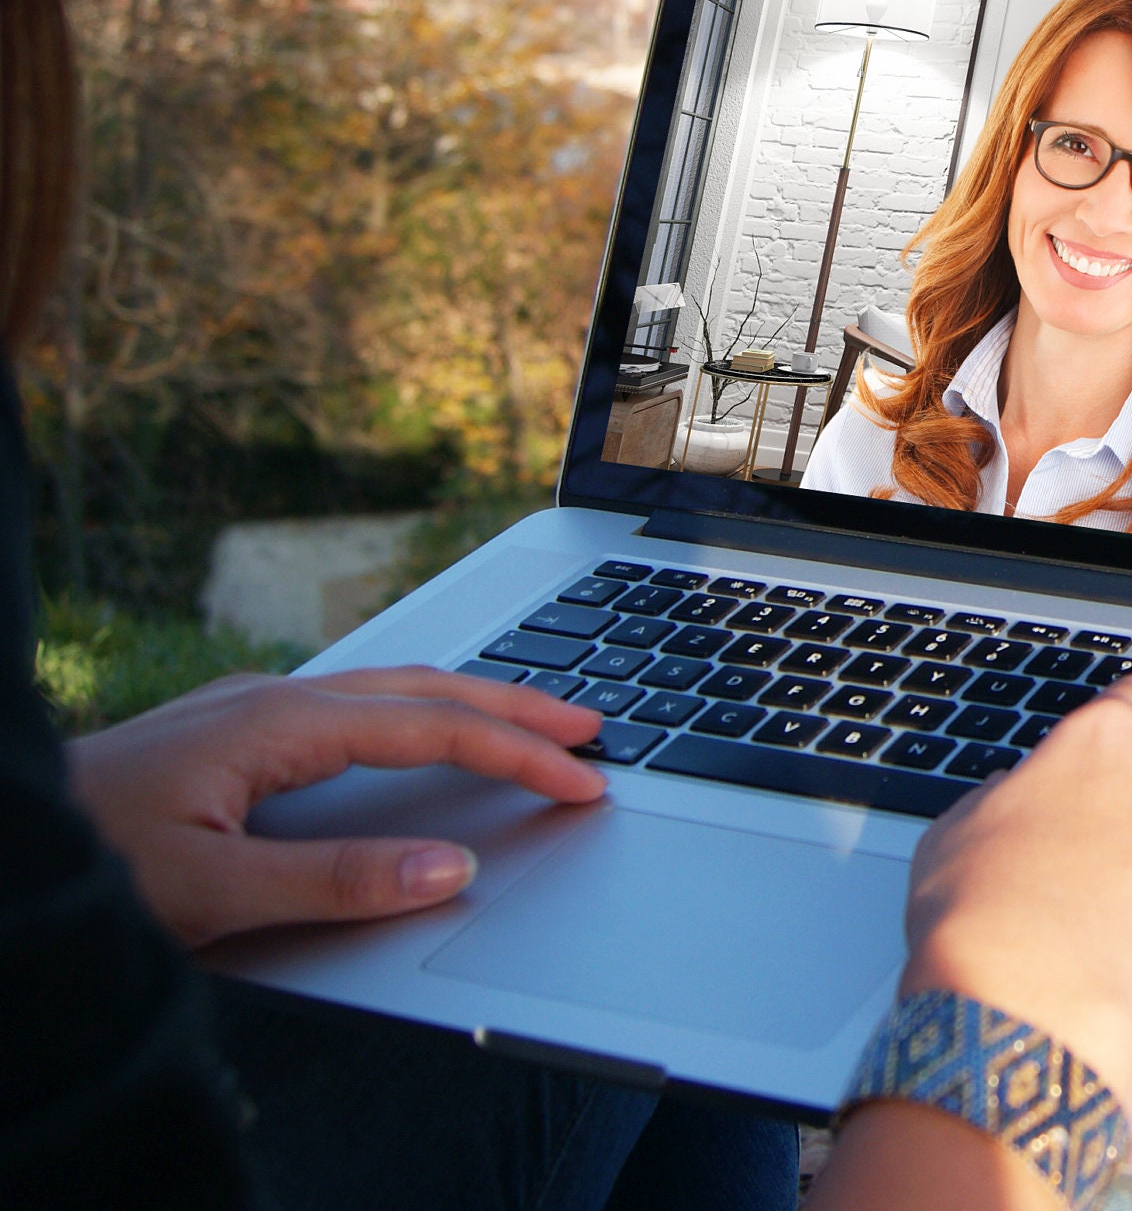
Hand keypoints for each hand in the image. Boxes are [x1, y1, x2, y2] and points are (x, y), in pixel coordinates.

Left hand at [64, 666, 608, 947]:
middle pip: (424, 689)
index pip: (432, 732)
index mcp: (278, 725)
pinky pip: (351, 706)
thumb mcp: (213, 893)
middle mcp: (269, 702)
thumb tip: (453, 869)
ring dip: (469, 705)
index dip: (518, 756)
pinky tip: (419, 734)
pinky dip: (417, 714)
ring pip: (387, 691)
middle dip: (517, 705)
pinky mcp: (228, 733)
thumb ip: (338, 882)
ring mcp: (245, 711)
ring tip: (533, 721)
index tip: (584, 783)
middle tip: (594, 726)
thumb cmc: (85, 864)